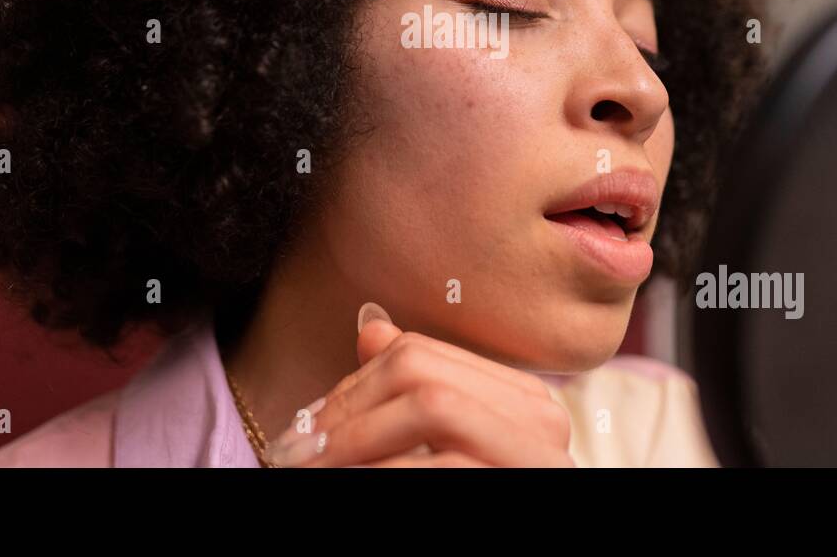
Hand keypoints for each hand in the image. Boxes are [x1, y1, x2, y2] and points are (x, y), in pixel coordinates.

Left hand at [265, 302, 575, 466]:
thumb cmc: (467, 510)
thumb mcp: (441, 453)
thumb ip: (417, 393)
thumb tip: (371, 326)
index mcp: (523, 400)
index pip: (421, 355)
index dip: (351, 384)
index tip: (307, 425)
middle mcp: (543, 419)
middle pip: (421, 372)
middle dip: (346, 409)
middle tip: (293, 451)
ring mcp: (540, 456)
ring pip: (431, 404)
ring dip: (355, 438)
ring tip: (308, 471)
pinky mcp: (524, 486)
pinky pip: (442, 463)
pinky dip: (381, 475)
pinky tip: (348, 491)